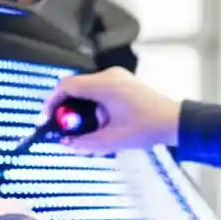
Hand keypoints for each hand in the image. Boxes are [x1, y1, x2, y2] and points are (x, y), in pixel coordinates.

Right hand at [43, 66, 181, 155]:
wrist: (173, 121)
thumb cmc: (146, 129)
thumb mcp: (111, 141)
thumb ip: (84, 143)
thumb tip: (65, 143)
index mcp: (106, 86)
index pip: (67, 85)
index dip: (52, 101)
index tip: (47, 118)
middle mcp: (110, 76)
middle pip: (74, 86)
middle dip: (65, 107)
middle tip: (63, 128)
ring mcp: (116, 76)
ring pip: (84, 88)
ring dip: (79, 107)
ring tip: (83, 128)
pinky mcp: (120, 81)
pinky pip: (95, 89)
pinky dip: (90, 104)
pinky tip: (97, 122)